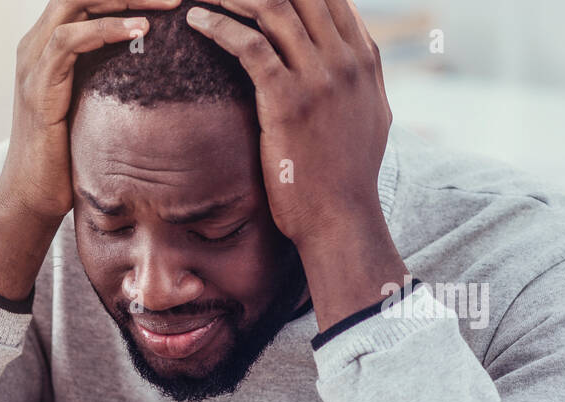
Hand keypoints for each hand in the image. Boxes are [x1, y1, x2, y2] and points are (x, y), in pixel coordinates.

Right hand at [0, 0, 181, 301]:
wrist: (33, 196)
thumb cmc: (67, 155)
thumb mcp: (94, 103)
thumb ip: (111, 73)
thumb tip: (158, 63)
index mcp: (50, 44)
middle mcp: (36, 44)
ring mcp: (33, 63)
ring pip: (75, 2)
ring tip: (168, 3)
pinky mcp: (37, 85)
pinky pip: (68, 41)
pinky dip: (106, 29)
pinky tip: (140, 30)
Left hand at [187, 0, 390, 246]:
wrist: (339, 218)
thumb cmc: (346, 177)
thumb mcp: (369, 116)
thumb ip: (360, 79)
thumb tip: (353, 56)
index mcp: (364, 59)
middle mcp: (346, 60)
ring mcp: (319, 78)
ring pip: (274, 7)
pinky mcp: (287, 101)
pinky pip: (249, 46)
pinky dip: (218, 26)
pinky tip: (195, 21)